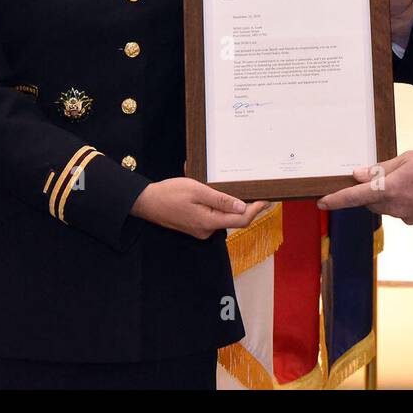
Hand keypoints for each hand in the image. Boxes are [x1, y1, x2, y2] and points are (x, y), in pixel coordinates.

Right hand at [131, 178, 267, 238]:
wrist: (146, 202)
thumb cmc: (169, 194)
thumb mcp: (197, 191)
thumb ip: (220, 200)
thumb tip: (242, 206)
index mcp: (209, 222)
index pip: (241, 220)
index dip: (256, 210)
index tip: (267, 198)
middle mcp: (207, 230)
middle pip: (234, 219)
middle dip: (244, 204)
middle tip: (252, 187)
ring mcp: (201, 229)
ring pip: (223, 216)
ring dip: (228, 201)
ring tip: (225, 183)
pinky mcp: (196, 225)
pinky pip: (212, 214)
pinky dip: (215, 203)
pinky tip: (210, 189)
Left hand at [316, 150, 412, 224]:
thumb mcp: (408, 158)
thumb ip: (381, 169)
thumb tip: (358, 175)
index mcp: (390, 190)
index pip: (355, 197)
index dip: (336, 199)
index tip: (321, 202)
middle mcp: (397, 209)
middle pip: (372, 203)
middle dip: (371, 192)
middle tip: (384, 174)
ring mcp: (409, 218)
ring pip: (389, 208)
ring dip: (390, 196)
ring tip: (412, 178)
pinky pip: (405, 212)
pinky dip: (407, 201)